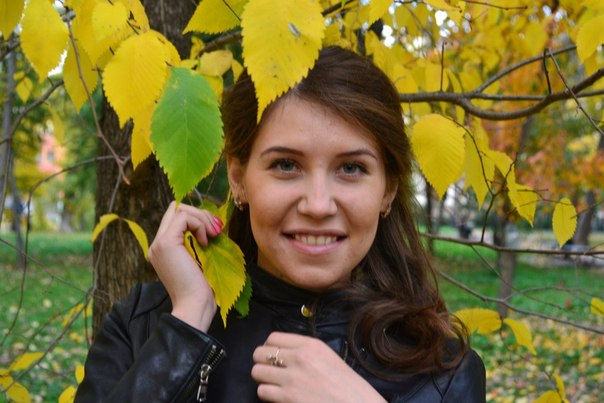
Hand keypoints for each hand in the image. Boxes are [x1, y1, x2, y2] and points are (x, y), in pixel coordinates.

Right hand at [148, 201, 222, 330]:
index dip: (197, 218)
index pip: (176, 217)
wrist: (194, 306)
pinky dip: (199, 224)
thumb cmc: (202, 288)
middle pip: (176, 209)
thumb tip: (212, 223)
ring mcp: (159, 243)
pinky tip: (205, 241)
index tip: (214, 231)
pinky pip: (184, 217)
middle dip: (200, 214)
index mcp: (163, 248)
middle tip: (215, 231)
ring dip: (202, 218)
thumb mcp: (200, 258)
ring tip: (212, 236)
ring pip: (179, 209)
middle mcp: (157, 244)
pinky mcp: (166, 243)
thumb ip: (198, 241)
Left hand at [251, 332, 386, 402]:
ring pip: (257, 372)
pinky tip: (277, 397)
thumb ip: (305, 351)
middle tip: (271, 372)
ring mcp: (292, 378)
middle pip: (259, 353)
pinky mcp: (288, 397)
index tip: (273, 357)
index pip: (273, 338)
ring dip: (263, 379)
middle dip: (262, 363)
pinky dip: (267, 394)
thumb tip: (282, 353)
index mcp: (310, 345)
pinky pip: (262, 391)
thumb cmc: (347, 385)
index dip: (269, 348)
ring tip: (274, 385)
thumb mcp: (328, 357)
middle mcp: (299, 357)